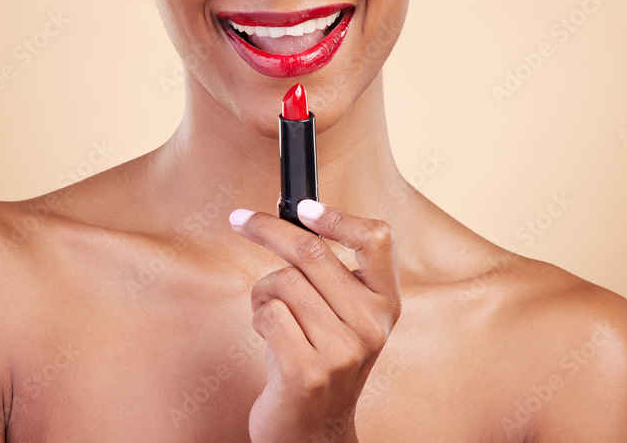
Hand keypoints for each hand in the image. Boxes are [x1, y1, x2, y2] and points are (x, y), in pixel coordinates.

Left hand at [229, 199, 401, 442]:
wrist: (313, 432)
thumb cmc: (317, 359)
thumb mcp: (339, 314)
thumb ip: (328, 272)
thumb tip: (291, 216)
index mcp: (386, 304)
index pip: (376, 240)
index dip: (338, 216)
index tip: (304, 207)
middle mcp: (371, 325)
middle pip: (312, 251)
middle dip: (267, 230)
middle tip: (241, 220)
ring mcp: (343, 351)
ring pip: (283, 281)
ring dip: (263, 292)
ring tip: (269, 313)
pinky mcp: (308, 372)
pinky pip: (268, 313)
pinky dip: (258, 317)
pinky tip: (268, 337)